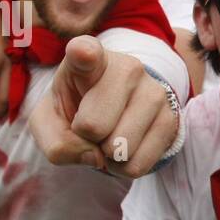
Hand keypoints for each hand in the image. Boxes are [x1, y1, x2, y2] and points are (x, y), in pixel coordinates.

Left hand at [29, 35, 179, 177]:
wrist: (113, 113)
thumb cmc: (74, 110)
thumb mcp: (49, 123)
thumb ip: (56, 142)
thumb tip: (96, 157)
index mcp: (88, 57)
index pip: (85, 52)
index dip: (83, 54)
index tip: (83, 52)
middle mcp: (127, 67)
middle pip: (94, 125)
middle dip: (86, 138)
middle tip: (90, 126)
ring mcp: (154, 91)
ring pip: (120, 148)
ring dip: (107, 155)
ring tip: (108, 137)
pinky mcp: (171, 118)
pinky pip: (138, 164)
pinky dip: (123, 168)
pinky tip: (124, 149)